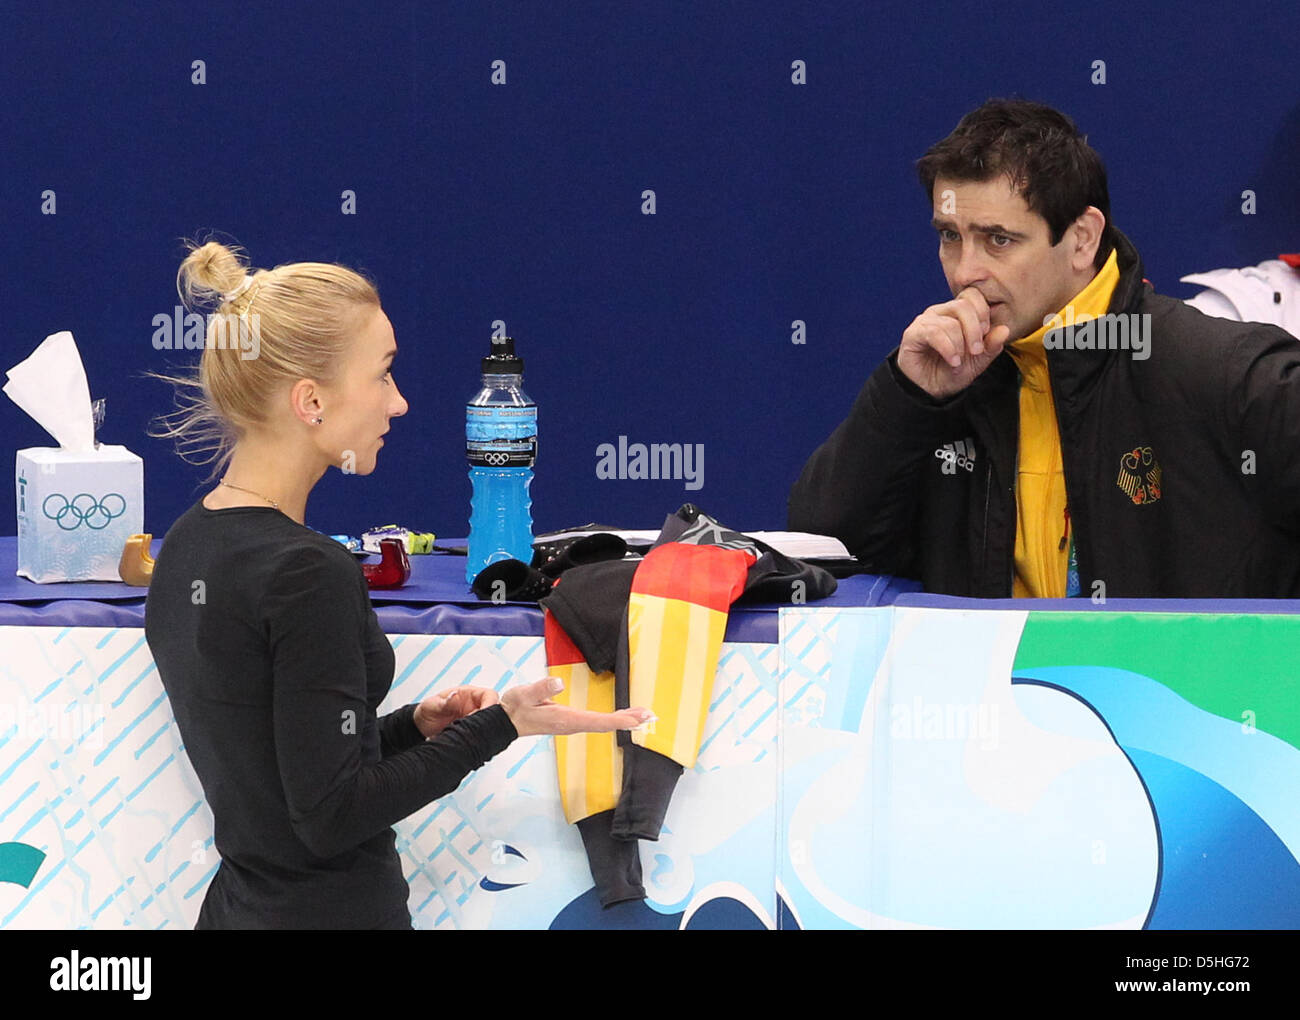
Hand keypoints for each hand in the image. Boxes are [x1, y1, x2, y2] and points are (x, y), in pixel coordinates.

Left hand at [414, 685, 500, 738]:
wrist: (420, 728)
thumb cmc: (427, 711)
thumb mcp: (432, 705)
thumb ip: (445, 702)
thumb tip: (454, 695)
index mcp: (468, 694)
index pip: (489, 695)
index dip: (490, 705)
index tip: (482, 716)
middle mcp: (474, 706)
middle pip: (494, 711)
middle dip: (488, 721)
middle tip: (476, 730)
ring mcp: (474, 720)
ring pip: (489, 725)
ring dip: (483, 732)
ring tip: (470, 737)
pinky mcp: (472, 732)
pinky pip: (482, 735)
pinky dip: (479, 739)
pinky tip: (471, 743)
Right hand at [500, 676, 653, 737]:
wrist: (505, 722)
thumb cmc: (515, 709)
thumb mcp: (524, 695)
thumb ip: (541, 688)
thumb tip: (559, 682)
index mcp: (565, 719)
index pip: (597, 721)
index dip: (619, 721)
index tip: (637, 720)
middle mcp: (572, 724)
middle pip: (606, 725)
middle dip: (629, 720)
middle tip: (651, 717)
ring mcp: (572, 724)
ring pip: (604, 724)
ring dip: (624, 719)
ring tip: (644, 716)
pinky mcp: (571, 721)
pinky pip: (598, 721)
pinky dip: (614, 718)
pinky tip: (623, 716)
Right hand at [897, 287, 1011, 398]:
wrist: (931, 391)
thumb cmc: (952, 371)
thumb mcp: (978, 360)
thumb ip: (992, 345)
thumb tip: (1005, 329)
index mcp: (956, 313)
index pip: (972, 295)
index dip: (983, 313)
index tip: (986, 334)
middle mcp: (940, 312)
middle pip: (963, 306)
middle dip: (974, 330)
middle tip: (977, 351)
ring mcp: (925, 321)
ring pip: (950, 323)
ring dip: (960, 345)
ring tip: (959, 362)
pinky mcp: (913, 334)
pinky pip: (934, 333)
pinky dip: (948, 348)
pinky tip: (953, 361)